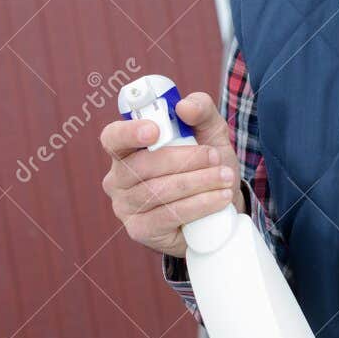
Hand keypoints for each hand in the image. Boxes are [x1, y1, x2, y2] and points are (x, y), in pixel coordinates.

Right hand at [98, 92, 242, 259]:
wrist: (220, 204)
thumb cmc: (206, 164)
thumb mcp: (209, 131)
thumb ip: (200, 110)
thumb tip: (184, 107)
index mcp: (127, 149)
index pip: (113, 138)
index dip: (129, 133)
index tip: (155, 130)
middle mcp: (118, 178)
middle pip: (142, 166)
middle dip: (184, 160)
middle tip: (215, 157)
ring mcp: (125, 207)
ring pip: (158, 191)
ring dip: (198, 182)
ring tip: (225, 178)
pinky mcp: (140, 230)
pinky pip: (168, 216)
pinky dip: (199, 205)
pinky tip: (219, 199)